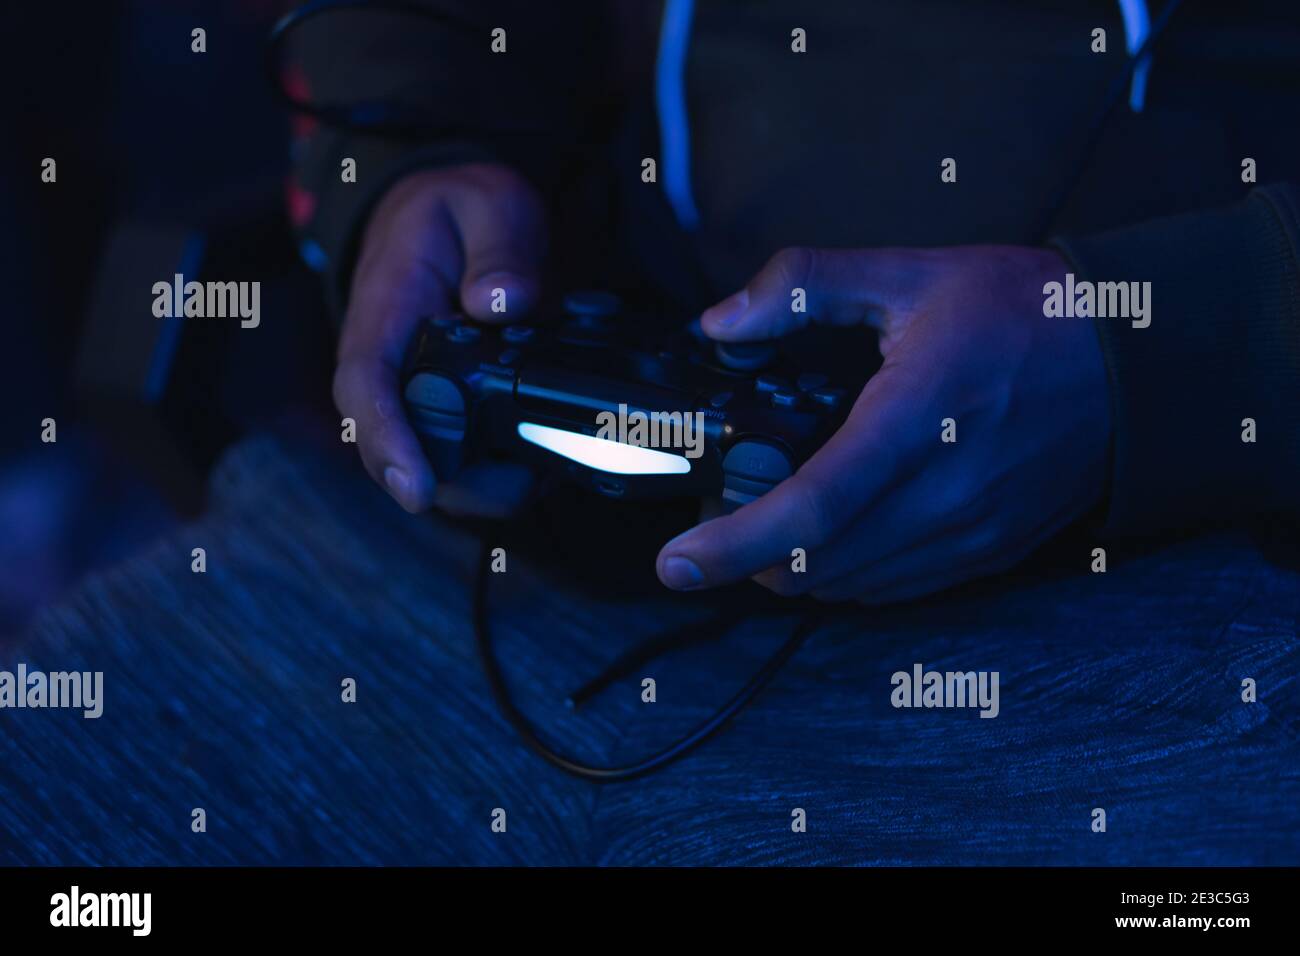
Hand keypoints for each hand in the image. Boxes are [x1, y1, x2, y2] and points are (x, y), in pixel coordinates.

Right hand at [333, 163, 544, 515]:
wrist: (446, 215)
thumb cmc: (456, 211)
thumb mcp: (487, 203)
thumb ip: (500, 248)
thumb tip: (503, 302)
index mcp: (383, 315)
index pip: (366, 386)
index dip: (387, 442)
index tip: (415, 489)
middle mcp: (392, 368)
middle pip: (401, 449)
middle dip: (457, 486)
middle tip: (522, 487)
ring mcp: (417, 394)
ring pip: (437, 466)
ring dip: (486, 486)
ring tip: (543, 473)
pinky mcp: (450, 409)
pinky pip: (467, 457)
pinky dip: (504, 470)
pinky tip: (545, 462)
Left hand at [655, 245, 1111, 603]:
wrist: (1136, 358)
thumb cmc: (1023, 310)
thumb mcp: (909, 272)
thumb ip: (802, 285)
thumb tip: (719, 321)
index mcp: (916, 419)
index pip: (812, 505)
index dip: (734, 545)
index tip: (676, 564)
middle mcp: (944, 493)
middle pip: (818, 564)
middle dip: (748, 556)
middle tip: (720, 515)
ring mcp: (970, 533)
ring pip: (850, 586)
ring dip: (794, 567)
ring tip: (769, 521)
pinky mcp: (988, 553)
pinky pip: (894, 590)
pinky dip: (845, 574)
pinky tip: (831, 535)